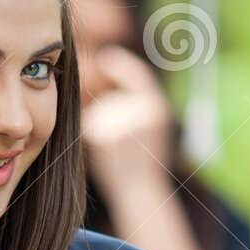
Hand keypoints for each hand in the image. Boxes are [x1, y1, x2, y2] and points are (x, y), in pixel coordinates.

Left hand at [81, 46, 175, 189]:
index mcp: (157, 107)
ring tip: (119, 152)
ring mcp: (123, 122)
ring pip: (101, 114)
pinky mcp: (105, 135)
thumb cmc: (143, 160)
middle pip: (114, 101)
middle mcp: (142, 112)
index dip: (120, 65)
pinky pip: (91, 126)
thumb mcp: (148, 125)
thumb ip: (131, 104)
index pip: (137, 76)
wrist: (140, 190)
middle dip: (111, 117)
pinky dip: (93, 137)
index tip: (105, 59)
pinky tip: (106, 154)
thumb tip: (105, 75)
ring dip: (103, 128)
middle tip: (123, 143)